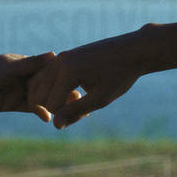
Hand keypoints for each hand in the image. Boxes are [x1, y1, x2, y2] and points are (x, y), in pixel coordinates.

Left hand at [0, 52, 80, 120]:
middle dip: (65, 91)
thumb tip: (55, 54)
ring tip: (71, 111)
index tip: (81, 78)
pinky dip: (41, 113)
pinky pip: (32, 109)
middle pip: (51, 84)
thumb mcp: (9, 68)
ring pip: (44, 98)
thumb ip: (32, 64)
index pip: (51, 69)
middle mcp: (27, 77)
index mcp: (27, 63)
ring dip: (56, 104)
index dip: (66, 74)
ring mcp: (21, 91)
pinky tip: (49, 119)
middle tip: (82, 97)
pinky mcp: (14, 104)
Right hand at [25, 38, 143, 128]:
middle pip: (41, 95)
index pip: (51, 106)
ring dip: (56, 97)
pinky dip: (58, 88)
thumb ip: (75, 112)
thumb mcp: (100, 99)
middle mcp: (60, 61)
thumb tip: (55, 126)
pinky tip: (78, 90)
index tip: (88, 112)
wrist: (134, 50)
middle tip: (83, 107)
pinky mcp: (65, 55)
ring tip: (80, 98)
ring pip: (43, 85)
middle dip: (58, 106)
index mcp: (67, 72)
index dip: (67, 115)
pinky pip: (51, 77)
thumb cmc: (120, 76)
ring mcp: (61, 57)